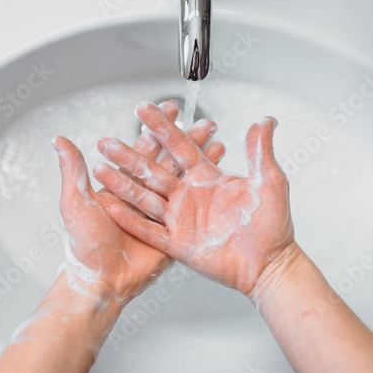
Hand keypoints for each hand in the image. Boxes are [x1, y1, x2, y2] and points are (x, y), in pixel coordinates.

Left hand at [53, 101, 224, 307]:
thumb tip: (58, 140)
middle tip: (205, 123)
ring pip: (186, 181)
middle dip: (188, 140)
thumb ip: (72, 170)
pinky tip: (220, 175)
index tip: (168, 108)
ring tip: (219, 142)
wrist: (101, 283)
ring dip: (202, 160)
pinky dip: (206, 191)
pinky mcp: (175, 234)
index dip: (157, 128)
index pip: (144, 149)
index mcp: (123, 186)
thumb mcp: (75, 203)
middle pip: (171, 161)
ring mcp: (162, 215)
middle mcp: (144, 197)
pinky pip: (193, 209)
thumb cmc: (84, 247)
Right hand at [94, 101, 294, 300]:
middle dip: (129, 155)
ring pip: (144, 198)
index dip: (162, 127)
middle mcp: (188, 196)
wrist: (270, 264)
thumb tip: (265, 120)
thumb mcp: (270, 182)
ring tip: (100, 170)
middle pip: (152, 170)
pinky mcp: (178, 244)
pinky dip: (131, 221)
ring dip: (122, 185)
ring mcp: (181, 220)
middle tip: (107, 141)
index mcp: (205, 178)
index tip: (144, 108)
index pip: (178, 146)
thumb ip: (261, 151)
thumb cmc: (273, 226)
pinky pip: (149, 231)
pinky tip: (113, 209)